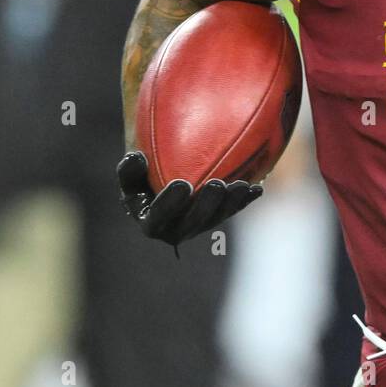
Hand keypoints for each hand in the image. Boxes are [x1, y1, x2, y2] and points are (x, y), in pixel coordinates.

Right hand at [117, 151, 262, 247]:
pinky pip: (231, 211)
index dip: (170, 204)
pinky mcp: (216, 217)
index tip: (182, 184)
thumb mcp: (131, 172)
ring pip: (215, 219)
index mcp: (150, 221)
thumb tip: (137, 158)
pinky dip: (243, 201)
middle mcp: (175, 229)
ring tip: (240, 186)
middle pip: (192, 223)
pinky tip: (255, 189)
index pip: (157, 218)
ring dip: (229, 204)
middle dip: (206, 206)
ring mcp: (198, 225)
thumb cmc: (143, 174)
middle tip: (216, 184)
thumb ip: (129, 169)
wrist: (161, 179)